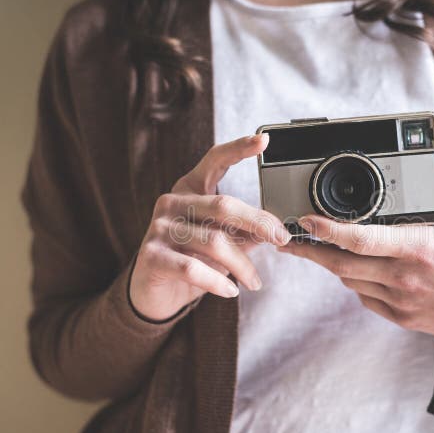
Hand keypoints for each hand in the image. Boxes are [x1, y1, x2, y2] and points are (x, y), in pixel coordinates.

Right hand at [130, 133, 290, 320]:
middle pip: (224, 205)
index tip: (264, 139)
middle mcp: (172, 202)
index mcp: (190, 189)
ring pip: (214, 242)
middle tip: (282, 238)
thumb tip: (278, 228)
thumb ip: (243, 230)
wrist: (153, 292)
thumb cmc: (192, 259)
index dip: (238, 148)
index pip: (215, 160)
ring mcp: (159, 228)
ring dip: (242, 265)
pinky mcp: (151, 256)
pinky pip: (194, 268)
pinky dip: (218, 281)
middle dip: (259, 223)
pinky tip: (231, 291)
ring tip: (255, 281)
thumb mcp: (221, 241)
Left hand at [279, 135, 433, 342]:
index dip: (327, 230)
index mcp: (420, 248)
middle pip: (342, 264)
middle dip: (311, 250)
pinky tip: (353, 267)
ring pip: (350, 281)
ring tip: (318, 246)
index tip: (305, 218)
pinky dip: (354, 280)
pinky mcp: (401, 317)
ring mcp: (401, 301)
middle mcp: (405, 278)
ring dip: (332, 263)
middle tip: (288, 236)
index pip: (362, 239)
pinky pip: (365, 297)